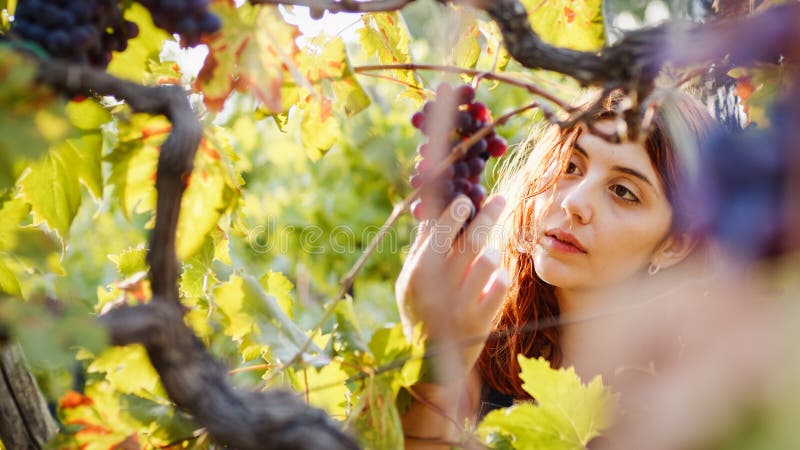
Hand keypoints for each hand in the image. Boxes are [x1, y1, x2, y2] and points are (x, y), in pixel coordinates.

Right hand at [395, 194, 509, 379]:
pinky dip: (498, 276)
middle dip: (487, 215)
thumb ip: (421, 247)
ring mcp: (461, 305)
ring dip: (490, 253)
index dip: (456, 211)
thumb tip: (429, 209)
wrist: (428, 363)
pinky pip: (500, 284)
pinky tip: (490, 281)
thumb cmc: (417, 311)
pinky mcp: (481, 320)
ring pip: (488, 260)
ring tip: (483, 259)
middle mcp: (439, 288)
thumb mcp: (409, 280)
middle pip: (470, 241)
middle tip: (499, 200)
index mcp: (418, 274)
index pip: (439, 232)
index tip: (466, 200)